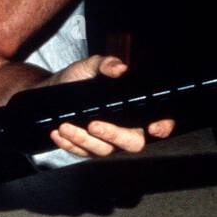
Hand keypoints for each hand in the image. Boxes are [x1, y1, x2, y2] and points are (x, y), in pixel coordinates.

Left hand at [46, 55, 174, 156]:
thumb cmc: (79, 77)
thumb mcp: (91, 66)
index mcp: (134, 109)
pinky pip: (82, 152)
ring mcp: (107, 140)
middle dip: (114, 136)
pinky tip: (59, 133)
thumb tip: (119, 68)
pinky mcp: (88, 147)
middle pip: (133, 142)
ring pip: (104, 150)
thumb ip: (106, 64)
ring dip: (83, 140)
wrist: (53, 88)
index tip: (154, 127)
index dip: (163, 126)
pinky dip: (70, 144)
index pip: (159, 121)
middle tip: (93, 125)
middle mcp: (126, 127)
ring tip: (65, 126)